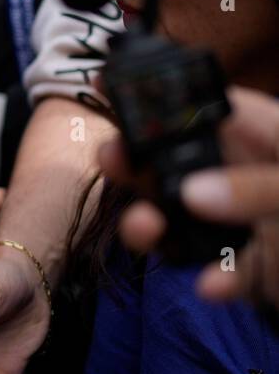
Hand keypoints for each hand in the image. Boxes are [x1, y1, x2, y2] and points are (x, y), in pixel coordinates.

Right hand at [102, 86, 278, 309]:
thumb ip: (256, 189)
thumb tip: (190, 193)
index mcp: (267, 134)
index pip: (205, 102)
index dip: (157, 93)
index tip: (110, 89)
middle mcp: (253, 172)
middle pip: (182, 159)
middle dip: (141, 165)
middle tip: (112, 163)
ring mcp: (256, 221)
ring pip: (190, 219)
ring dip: (160, 228)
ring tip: (149, 235)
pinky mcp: (266, 270)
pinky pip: (227, 270)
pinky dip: (218, 279)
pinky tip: (215, 285)